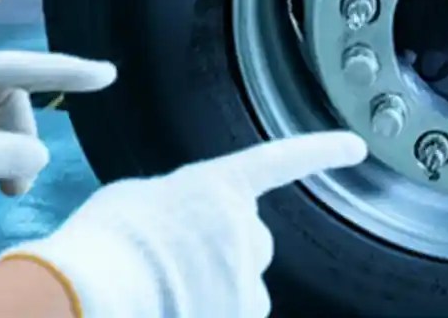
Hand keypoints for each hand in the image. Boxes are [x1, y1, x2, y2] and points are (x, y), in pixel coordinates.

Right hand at [0, 131, 368, 317]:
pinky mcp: (241, 316)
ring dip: (216, 294)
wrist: (90, 295)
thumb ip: (177, 203)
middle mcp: (244, 229)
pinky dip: (209, 312)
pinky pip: (233, 314)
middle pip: (253, 243)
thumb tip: (182, 223)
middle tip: (176, 266)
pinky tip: (172, 308)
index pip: (282, 161)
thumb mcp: (134, 200)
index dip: (321, 151)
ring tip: (164, 295)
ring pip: (242, 290)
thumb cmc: (100, 246)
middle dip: (228, 255)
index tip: (356, 146)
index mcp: (218, 187)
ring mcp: (246, 279)